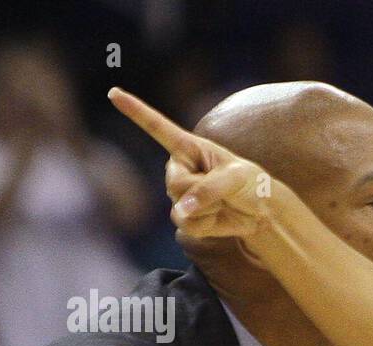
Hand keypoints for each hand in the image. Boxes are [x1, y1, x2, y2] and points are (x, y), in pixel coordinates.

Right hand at [107, 87, 272, 239]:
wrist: (259, 211)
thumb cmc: (248, 184)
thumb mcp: (236, 178)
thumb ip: (209, 190)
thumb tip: (182, 211)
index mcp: (188, 147)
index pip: (157, 127)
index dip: (135, 111)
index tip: (113, 92)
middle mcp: (178, 168)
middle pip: (175, 184)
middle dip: (202, 192)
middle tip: (223, 192)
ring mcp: (178, 193)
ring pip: (180, 206)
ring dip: (207, 209)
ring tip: (222, 203)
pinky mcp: (184, 216)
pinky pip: (186, 224)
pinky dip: (206, 224)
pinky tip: (216, 217)